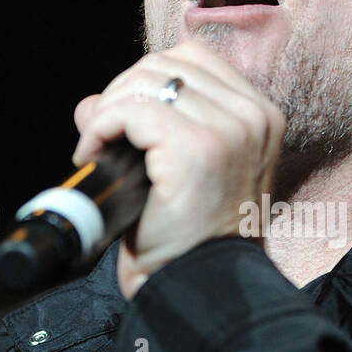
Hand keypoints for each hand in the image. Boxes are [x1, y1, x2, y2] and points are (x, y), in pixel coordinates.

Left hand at [72, 41, 285, 299]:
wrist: (204, 290)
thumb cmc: (196, 243)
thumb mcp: (176, 173)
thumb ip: (143, 127)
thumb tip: (92, 104)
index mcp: (259, 117)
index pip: (191, 61)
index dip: (146, 85)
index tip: (128, 124)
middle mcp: (252, 117)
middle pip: (164, 64)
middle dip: (122, 95)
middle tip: (106, 140)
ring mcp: (229, 130)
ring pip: (144, 83)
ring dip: (108, 113)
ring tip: (101, 151)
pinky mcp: (197, 148)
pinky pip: (131, 111)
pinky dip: (102, 129)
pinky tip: (96, 156)